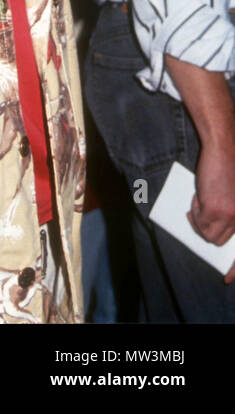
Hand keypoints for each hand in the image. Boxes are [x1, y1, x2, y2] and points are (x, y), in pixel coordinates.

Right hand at [187, 136, 234, 281]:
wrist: (224, 147)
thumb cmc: (229, 166)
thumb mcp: (232, 194)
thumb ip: (228, 210)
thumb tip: (211, 226)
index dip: (234, 268)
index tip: (227, 278)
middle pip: (220, 240)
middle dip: (207, 232)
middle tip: (197, 217)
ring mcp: (229, 215)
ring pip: (208, 233)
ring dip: (199, 222)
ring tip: (198, 204)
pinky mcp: (214, 209)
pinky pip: (199, 221)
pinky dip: (194, 211)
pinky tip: (198, 196)